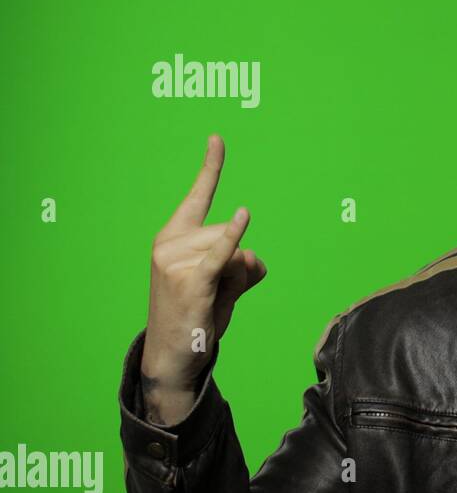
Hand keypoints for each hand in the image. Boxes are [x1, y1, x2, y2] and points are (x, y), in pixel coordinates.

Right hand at [140, 135, 266, 421]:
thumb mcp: (224, 282)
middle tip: (215, 292)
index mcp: (175, 236)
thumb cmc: (199, 313)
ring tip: (213, 301)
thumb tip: (250, 255)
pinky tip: (244, 216)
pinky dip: (233, 238)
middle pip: (233, 233)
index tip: (217, 138)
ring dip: (239, 279)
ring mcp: (177, 262)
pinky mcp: (191, 282)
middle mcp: (170, 243)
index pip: (198, 196)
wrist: (174, 354)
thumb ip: (242, 262)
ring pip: (237, 252)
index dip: (211, 167)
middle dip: (239, 264)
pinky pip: (220, 255)